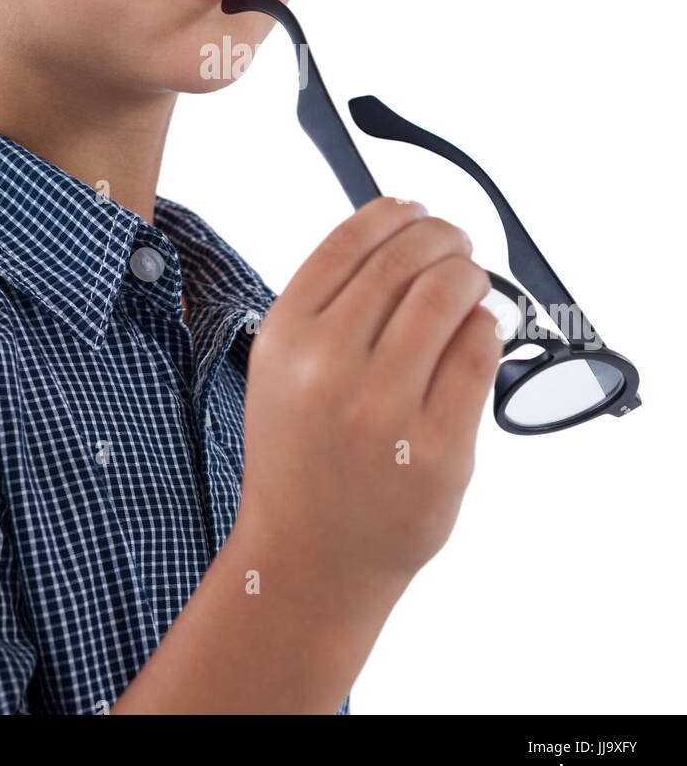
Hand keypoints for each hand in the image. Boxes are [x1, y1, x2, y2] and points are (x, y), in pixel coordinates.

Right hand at [235, 197, 500, 603]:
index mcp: (286, 337)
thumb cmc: (301, 456)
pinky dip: (485, 326)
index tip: (414, 209)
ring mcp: (387, 408)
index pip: (350, 241)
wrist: (312, 556)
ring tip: (470, 281)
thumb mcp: (280, 369)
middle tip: (455, 243)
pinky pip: (479, 352)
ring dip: (469, 274)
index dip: (393, 213)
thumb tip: (400, 238)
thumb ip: (326, 306)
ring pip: (449, 295)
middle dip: (442, 237)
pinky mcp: (440, 447)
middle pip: (405, 259)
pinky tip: (478, 328)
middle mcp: (330, 366)